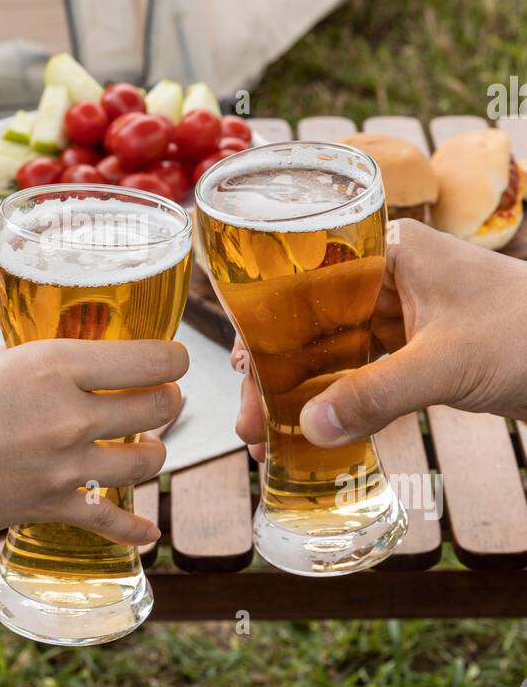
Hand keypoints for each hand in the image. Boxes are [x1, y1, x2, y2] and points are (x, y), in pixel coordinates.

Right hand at [0, 339, 188, 540]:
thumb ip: (23, 361)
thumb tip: (49, 366)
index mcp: (54, 365)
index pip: (148, 359)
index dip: (172, 357)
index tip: (173, 358)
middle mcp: (71, 414)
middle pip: (156, 406)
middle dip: (167, 399)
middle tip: (163, 397)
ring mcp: (65, 465)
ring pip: (146, 462)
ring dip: (154, 453)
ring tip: (147, 448)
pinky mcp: (51, 507)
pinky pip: (110, 522)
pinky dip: (134, 532)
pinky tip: (149, 535)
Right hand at [235, 220, 526, 451]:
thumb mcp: (446, 365)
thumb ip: (376, 395)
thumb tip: (309, 429)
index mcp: (391, 250)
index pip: (305, 278)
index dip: (266, 325)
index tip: (241, 370)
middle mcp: (392, 275)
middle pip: (313, 320)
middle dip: (277, 371)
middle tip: (251, 421)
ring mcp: (407, 313)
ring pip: (335, 350)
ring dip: (304, 392)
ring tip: (270, 437)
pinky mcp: (423, 350)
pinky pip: (366, 373)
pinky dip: (341, 401)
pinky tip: (317, 432)